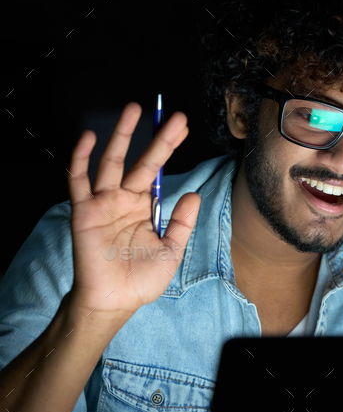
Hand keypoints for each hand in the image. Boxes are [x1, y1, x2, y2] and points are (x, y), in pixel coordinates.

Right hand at [67, 102, 200, 317]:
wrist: (114, 301)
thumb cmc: (140, 280)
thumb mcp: (171, 251)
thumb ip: (181, 222)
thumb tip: (194, 194)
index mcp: (144, 208)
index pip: (159, 172)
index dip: (169, 149)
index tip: (183, 128)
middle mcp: (124, 200)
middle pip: (141, 162)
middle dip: (157, 139)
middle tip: (174, 117)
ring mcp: (103, 203)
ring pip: (111, 162)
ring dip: (121, 136)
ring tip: (134, 110)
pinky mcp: (84, 212)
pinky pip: (78, 181)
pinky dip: (80, 158)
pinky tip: (89, 137)